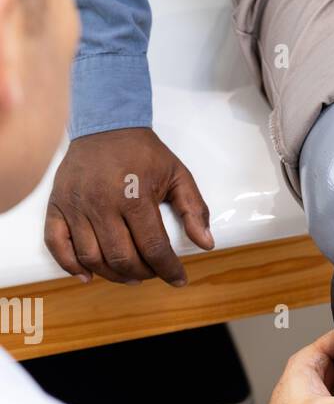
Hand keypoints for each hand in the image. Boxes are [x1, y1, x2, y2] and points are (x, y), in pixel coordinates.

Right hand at [44, 127, 213, 285]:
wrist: (106, 124)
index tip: (178, 279)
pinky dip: (71, 265)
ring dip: (113, 275)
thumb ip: (194, 209)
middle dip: (143, 274)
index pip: (154, 249)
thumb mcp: (177, 174)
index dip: (169, 270)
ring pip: (92, 257)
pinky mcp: (57, 204)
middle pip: (122, 258)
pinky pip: (57, 244)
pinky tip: (88, 275)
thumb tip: (206, 243)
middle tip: (153, 272)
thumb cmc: (143, 153)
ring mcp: (76, 205)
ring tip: (129, 274)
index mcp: (134, 197)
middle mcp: (102, 203)